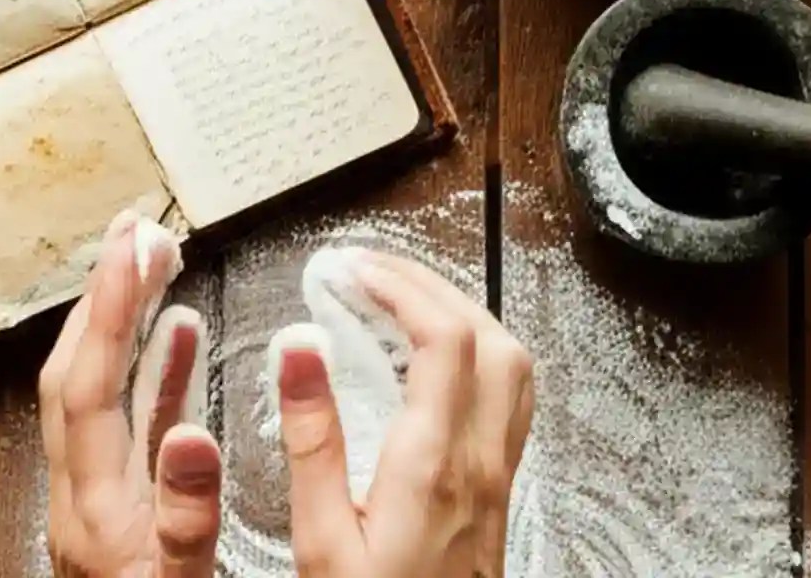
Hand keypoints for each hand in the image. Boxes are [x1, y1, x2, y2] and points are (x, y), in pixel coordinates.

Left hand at [38, 213, 219, 576]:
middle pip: (76, 369)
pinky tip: (181, 336)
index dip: (108, 309)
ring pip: (99, 385)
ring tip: (155, 262)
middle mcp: (82, 488)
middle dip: (103, 294)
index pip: (86, 383)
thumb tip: (192, 432)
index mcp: (92, 504)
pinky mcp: (119, 499)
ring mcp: (97, 491)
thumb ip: (184, 519)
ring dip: (124, 319)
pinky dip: (154, 367)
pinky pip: (131, 416)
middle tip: (135, 230)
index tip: (134, 244)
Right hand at [276, 251, 534, 577]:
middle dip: (429, 284)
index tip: (351, 270)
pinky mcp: (499, 487)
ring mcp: (498, 474)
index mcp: (432, 468)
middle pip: (486, 335)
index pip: (442, 339)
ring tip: (402, 299)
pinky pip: (511, 394)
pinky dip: (478, 350)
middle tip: (371, 271)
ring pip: (511, 361)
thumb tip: (300, 348)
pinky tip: (438, 358)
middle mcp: (479, 462)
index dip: (400, 285)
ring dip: (461, 312)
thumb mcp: (318, 540)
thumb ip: (312, 438)